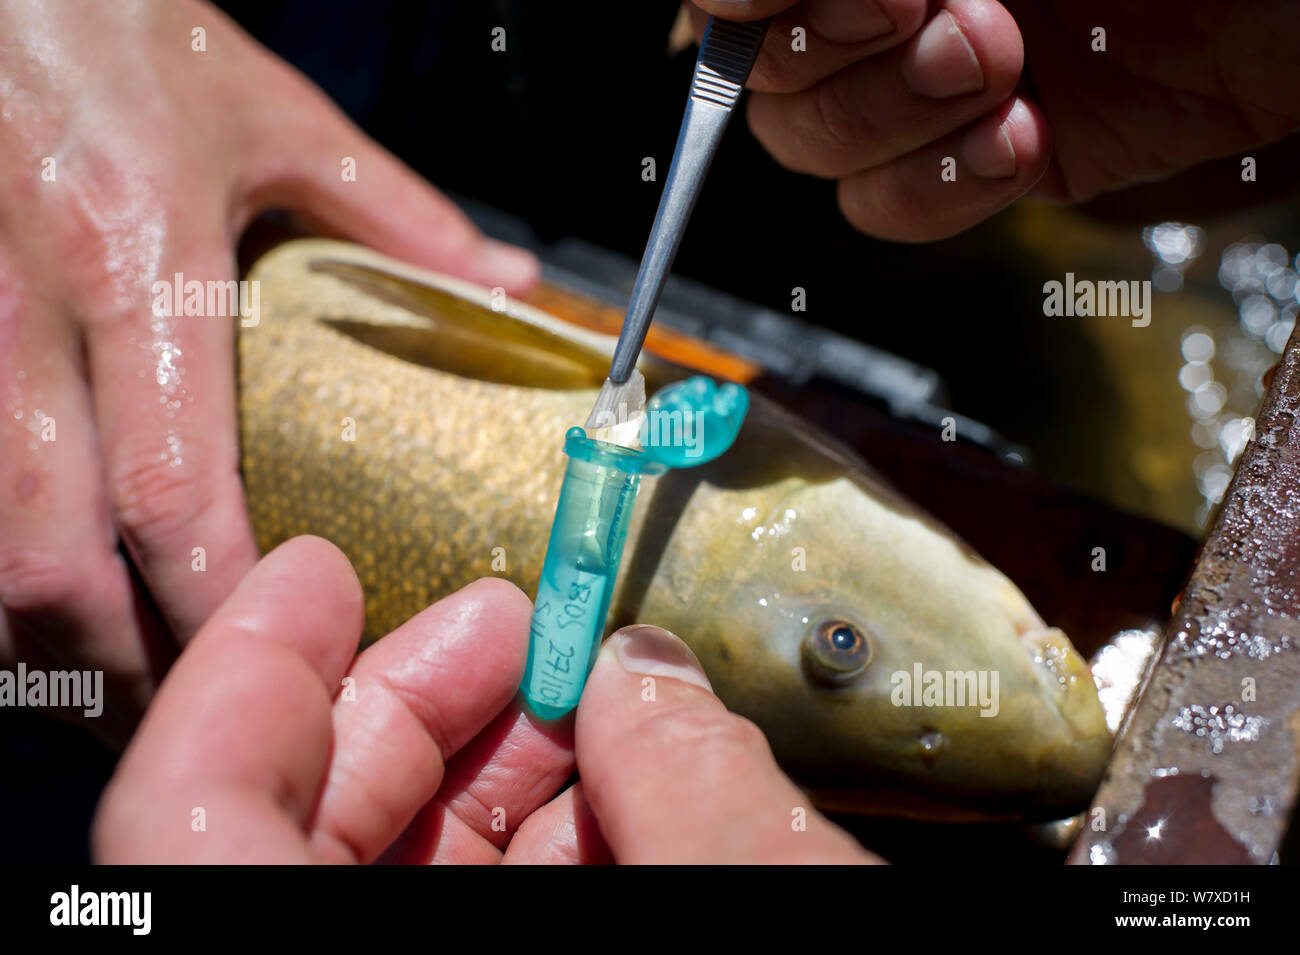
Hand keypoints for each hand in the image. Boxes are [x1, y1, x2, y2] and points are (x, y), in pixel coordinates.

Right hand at [0, 0, 537, 741]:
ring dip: (31, 640)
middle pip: (46, 552)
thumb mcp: (275, 113)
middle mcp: (24, 308)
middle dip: (111, 662)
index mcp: (140, 260)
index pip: (171, 485)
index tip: (273, 661)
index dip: (214, 600)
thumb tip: (506, 286)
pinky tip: (26, 602)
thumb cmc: (124, 28)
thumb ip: (396, 213)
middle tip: (185, 712)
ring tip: (104, 684)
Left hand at [93, 537, 878, 862]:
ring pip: (412, 864)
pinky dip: (549, 840)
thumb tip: (657, 684)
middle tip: (521, 618)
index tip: (315, 565)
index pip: (190, 816)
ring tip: (606, 695)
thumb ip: (693, 799)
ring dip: (513, 769)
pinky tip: (630, 789)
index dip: (248, 671)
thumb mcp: (737, 898)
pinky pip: (483, 900)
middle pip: (316, 814)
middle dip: (423, 698)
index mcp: (316, 946)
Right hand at [688, 0, 1299, 238]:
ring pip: (813, 153)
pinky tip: (1020, 142)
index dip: (750, 6)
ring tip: (1006, 73)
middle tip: (972, 23)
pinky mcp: (977, 161)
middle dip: (850, 61)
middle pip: (759, 79)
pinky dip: (939, 192)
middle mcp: (879, 6)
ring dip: (898, 124)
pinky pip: (888, 212)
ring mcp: (923, 89)